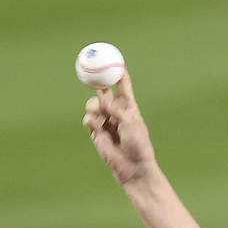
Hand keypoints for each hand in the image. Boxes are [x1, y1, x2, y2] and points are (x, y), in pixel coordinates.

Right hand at [82, 69, 155, 186]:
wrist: (133, 168)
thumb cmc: (138, 145)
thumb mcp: (131, 123)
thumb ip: (117, 110)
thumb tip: (104, 100)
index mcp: (129, 107)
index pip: (123, 85)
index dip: (118, 72)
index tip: (113, 59)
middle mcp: (116, 112)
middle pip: (104, 91)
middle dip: (98, 84)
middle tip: (92, 76)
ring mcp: (106, 122)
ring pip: (94, 105)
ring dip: (93, 106)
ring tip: (96, 112)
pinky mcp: (97, 133)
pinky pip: (89, 120)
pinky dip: (90, 120)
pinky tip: (94, 125)